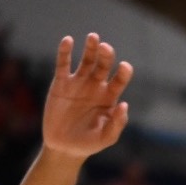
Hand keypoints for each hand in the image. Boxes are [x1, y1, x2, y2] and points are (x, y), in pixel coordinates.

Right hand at [45, 34, 132, 158]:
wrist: (64, 147)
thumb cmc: (89, 143)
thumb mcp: (106, 137)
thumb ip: (117, 123)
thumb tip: (124, 105)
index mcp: (110, 97)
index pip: (120, 80)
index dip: (123, 72)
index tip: (124, 67)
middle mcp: (96, 86)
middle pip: (103, 66)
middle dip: (106, 55)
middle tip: (105, 47)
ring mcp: (78, 83)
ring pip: (86, 61)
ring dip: (90, 48)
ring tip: (93, 37)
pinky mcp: (60, 83)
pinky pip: (63, 64)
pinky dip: (65, 52)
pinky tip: (68, 40)